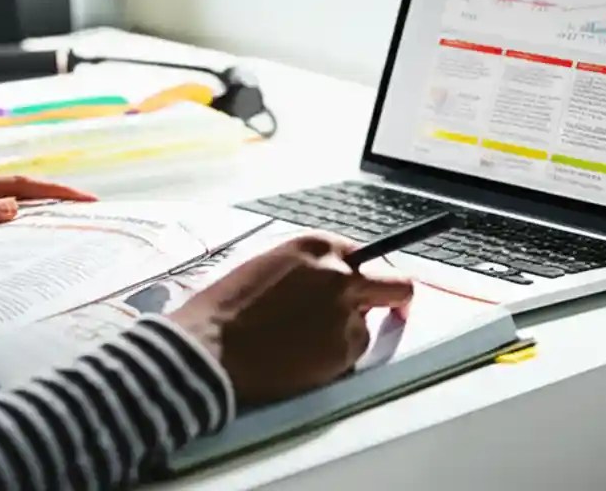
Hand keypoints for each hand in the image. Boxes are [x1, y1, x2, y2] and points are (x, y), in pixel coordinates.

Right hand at [169, 232, 412, 404]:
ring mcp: (345, 315)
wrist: (209, 347)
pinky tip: (299, 360)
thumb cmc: (223, 304)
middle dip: (394, 297)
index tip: (365, 288)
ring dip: (346, 335)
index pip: (366, 255)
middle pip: (396, 285)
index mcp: (317, 246)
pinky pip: (350, 356)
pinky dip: (334, 360)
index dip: (364, 274)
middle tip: (388, 311)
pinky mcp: (343, 351)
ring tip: (302, 344)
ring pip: (366, 328)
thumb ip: (307, 268)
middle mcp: (339, 275)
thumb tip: (331, 280)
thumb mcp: (266, 262)